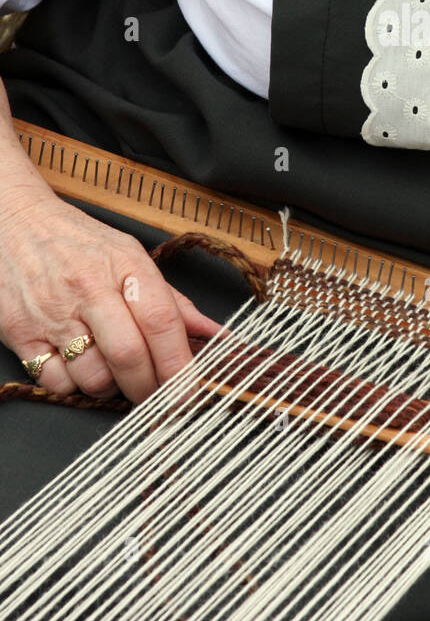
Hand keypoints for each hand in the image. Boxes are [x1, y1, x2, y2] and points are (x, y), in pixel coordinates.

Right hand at [0, 184, 220, 403]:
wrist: (16, 224)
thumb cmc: (81, 243)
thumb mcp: (132, 258)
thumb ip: (174, 302)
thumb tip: (218, 336)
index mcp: (125, 266)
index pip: (162, 322)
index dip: (180, 365)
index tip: (190, 393)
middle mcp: (89, 288)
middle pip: (129, 356)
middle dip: (149, 389)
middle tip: (156, 396)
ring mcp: (53, 312)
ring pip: (94, 377)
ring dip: (111, 388)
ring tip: (113, 371)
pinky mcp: (22, 334)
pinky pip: (57, 383)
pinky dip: (74, 387)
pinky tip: (78, 366)